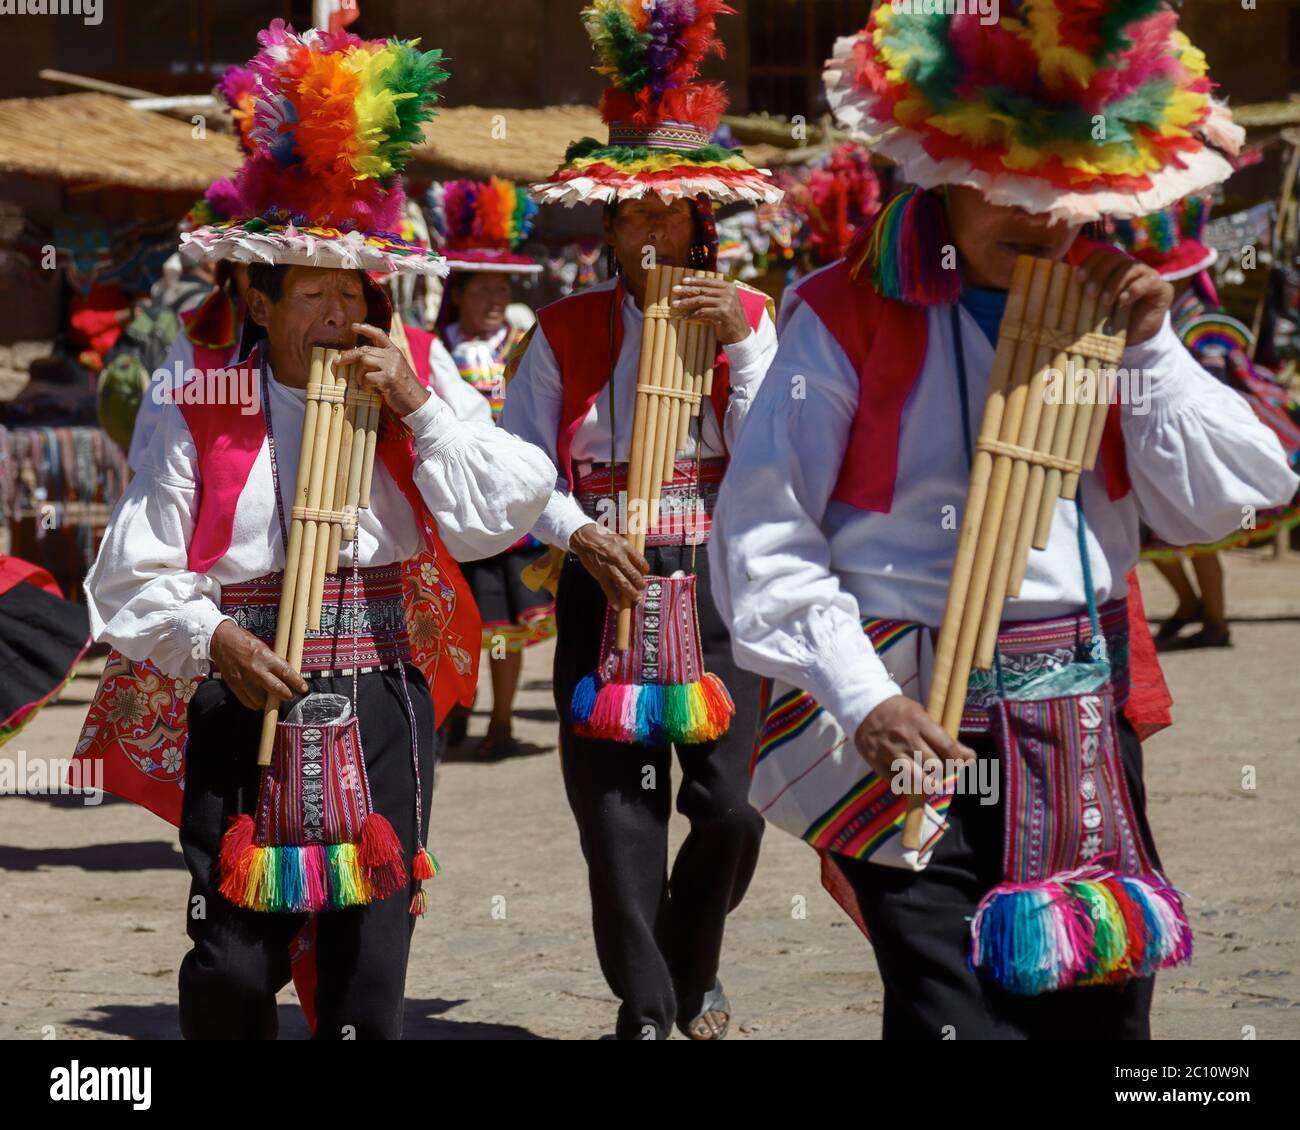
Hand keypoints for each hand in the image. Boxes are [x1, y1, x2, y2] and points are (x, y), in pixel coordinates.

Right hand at [209, 619, 306, 710]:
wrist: (221, 641)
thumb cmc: (244, 642)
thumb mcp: (264, 647)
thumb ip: (274, 661)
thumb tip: (287, 673)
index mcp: (266, 657)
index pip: (286, 673)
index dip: (297, 682)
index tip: (303, 688)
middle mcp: (256, 670)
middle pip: (276, 689)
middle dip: (286, 695)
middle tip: (290, 696)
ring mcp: (244, 680)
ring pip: (262, 700)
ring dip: (269, 702)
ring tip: (273, 698)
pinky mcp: (235, 686)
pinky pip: (248, 702)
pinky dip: (255, 704)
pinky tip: (260, 700)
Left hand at [337, 323, 428, 416]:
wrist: (418, 401)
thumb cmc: (404, 388)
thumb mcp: (396, 369)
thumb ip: (382, 361)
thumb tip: (360, 359)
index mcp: (395, 352)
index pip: (379, 334)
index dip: (366, 329)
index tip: (353, 327)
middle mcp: (393, 356)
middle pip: (364, 350)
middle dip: (348, 356)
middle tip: (337, 361)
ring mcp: (391, 366)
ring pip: (363, 363)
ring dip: (360, 376)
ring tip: (367, 385)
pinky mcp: (387, 378)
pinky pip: (366, 378)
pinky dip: (366, 386)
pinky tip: (375, 391)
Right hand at [569, 522, 648, 606]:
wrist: (585, 540)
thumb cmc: (603, 538)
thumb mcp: (620, 539)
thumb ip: (630, 551)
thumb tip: (639, 564)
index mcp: (625, 548)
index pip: (640, 561)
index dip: (645, 569)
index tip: (645, 572)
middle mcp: (618, 558)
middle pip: (633, 574)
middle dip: (640, 583)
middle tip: (643, 587)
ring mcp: (608, 568)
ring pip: (623, 583)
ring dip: (631, 593)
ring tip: (636, 598)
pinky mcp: (600, 575)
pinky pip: (608, 589)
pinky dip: (613, 598)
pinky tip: (618, 605)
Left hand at [671, 277, 750, 345]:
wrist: (741, 335)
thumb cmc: (730, 319)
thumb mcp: (725, 303)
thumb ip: (714, 295)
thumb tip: (692, 290)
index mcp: (729, 287)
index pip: (709, 281)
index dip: (695, 281)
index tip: (683, 281)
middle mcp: (728, 293)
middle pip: (703, 290)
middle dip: (687, 290)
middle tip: (675, 290)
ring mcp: (726, 303)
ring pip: (701, 300)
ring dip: (686, 302)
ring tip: (675, 304)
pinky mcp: (722, 314)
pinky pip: (703, 313)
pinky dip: (693, 315)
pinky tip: (686, 318)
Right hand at [852, 695, 974, 790]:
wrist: (864, 708)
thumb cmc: (899, 711)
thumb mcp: (922, 715)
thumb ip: (943, 736)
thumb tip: (969, 758)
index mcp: (919, 722)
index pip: (946, 747)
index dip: (959, 759)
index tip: (963, 763)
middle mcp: (906, 738)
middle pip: (935, 766)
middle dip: (945, 771)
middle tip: (944, 770)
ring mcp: (890, 752)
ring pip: (918, 779)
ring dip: (930, 784)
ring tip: (932, 782)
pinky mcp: (878, 763)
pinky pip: (899, 783)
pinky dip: (909, 785)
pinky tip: (913, 780)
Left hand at [1074, 249, 1172, 346]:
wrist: (1135, 338)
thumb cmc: (1111, 321)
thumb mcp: (1094, 306)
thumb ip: (1085, 294)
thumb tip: (1062, 287)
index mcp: (1114, 268)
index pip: (1102, 255)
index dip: (1090, 263)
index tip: (1079, 278)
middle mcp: (1131, 267)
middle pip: (1115, 258)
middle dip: (1100, 274)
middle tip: (1090, 293)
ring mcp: (1148, 275)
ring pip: (1131, 268)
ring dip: (1115, 283)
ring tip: (1105, 302)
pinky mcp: (1161, 287)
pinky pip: (1148, 281)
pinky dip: (1133, 290)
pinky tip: (1123, 302)